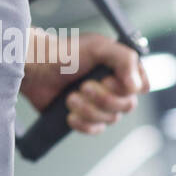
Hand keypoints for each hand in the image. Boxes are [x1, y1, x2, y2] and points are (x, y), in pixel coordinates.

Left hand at [20, 31, 149, 135]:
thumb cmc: (64, 53)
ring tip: (70, 97)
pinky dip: (83, 123)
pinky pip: (95, 129)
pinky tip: (69, 114)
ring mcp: (99, 103)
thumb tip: (138, 86)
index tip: (107, 79)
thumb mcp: (97, 46)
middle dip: (103, 98)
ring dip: (89, 109)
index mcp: (120, 68)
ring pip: (111, 119)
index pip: (142, 86)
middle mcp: (114, 86)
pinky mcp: (84, 116)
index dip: (127, 88)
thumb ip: (124, 59)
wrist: (34, 68)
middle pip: (127, 105)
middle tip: (83, 86)